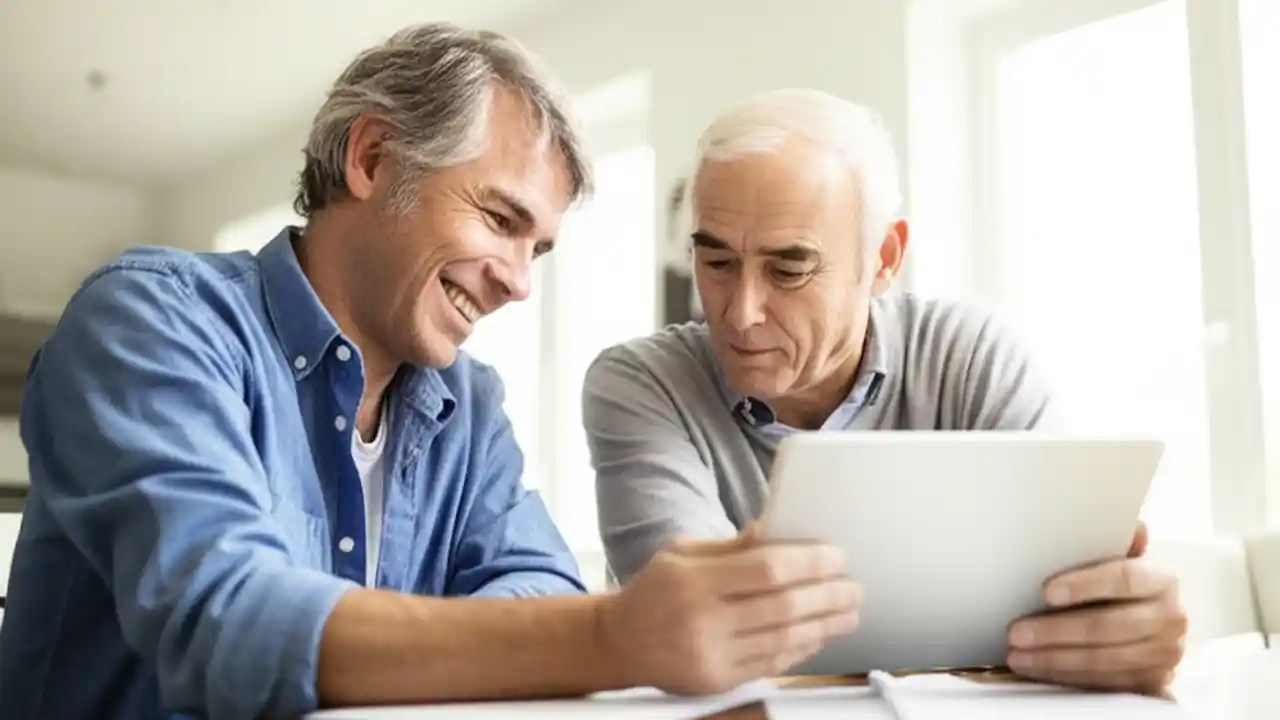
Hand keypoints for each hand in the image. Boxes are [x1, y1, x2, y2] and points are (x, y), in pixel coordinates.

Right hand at [598, 527, 860, 694]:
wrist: (618, 642)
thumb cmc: (652, 591)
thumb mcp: (682, 553)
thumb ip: (732, 546)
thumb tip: (777, 529)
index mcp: (693, 580)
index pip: (766, 569)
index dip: (809, 563)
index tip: (835, 556)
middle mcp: (703, 620)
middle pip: (784, 607)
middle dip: (828, 595)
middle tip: (853, 586)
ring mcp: (711, 655)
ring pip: (784, 640)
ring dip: (824, 625)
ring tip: (848, 612)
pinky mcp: (717, 680)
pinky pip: (772, 664)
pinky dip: (802, 648)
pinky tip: (818, 635)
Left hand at [1006, 522, 1186, 692]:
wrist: (1155, 625)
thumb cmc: (1123, 588)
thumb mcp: (1120, 560)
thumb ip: (1115, 543)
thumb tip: (1131, 525)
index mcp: (1162, 580)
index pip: (1125, 578)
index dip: (1085, 585)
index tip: (1046, 592)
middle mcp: (1170, 618)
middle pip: (1109, 625)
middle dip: (1057, 631)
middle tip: (1017, 632)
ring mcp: (1165, 654)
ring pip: (1105, 660)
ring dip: (1055, 660)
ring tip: (1018, 655)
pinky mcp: (1153, 682)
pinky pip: (1105, 683)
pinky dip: (1067, 677)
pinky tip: (1038, 669)